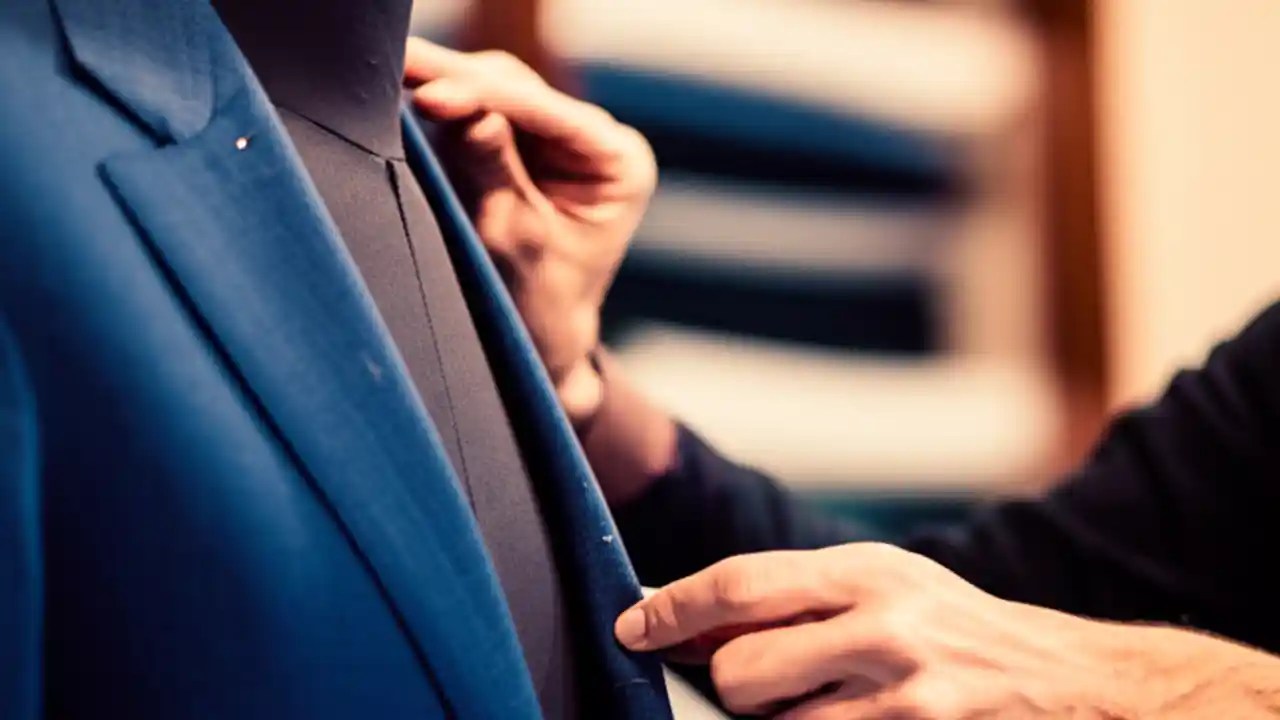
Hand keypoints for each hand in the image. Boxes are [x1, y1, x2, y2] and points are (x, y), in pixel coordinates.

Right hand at [404, 39, 656, 421]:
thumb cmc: (537, 303)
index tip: (430, 96)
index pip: (546, 112)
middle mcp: (592, 138)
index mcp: (618, 162)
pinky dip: (442, 102)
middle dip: (456, 78)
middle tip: (399, 61)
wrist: (538, 338)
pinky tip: (403, 87)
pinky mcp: (519, 142)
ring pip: (494, 89)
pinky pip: (476, 109)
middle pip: (519, 88)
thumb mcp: (514, 240)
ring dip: (445, 82)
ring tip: (394, 70)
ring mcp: (556, 136)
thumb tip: (464, 112)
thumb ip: (493, 172)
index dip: (483, 98)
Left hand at [616, 543, 1279, 717]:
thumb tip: (694, 624)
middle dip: (734, 687)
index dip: (671, 609)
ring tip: (831, 704)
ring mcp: (906, 698)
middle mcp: (883, 626)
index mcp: (867, 571)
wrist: (1074, 685)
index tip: (631, 628)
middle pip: (740, 671)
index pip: (739, 584)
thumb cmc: (958, 632)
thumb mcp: (886, 586)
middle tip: (765, 685)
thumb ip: (799, 598)